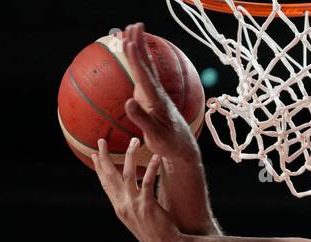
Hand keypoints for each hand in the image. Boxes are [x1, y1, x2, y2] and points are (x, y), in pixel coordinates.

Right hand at [93, 138, 180, 241]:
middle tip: (102, 140)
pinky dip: (151, 167)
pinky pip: (148, 181)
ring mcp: (135, 205)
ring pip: (128, 174)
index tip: (94, 154)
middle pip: (110, 176)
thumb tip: (128, 194)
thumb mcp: (137, 219)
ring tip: (134, 141)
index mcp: (119, 208)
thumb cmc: (155, 233)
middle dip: (105, 157)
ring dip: (130, 155)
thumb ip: (130, 205)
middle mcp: (123, 205)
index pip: (105, 184)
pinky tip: (155, 157)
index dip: (99, 168)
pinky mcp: (148, 205)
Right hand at [119, 22, 199, 163]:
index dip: (136, 59)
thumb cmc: (169, 144)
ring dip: (139, 48)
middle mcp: (156, 93)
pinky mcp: (152, 97)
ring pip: (145, 67)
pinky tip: (136, 54)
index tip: (129, 42)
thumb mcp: (155, 136)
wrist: (182, 148)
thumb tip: (129, 101)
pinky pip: (144, 74)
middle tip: (134, 24)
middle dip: (139, 45)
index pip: (143, 76)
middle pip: (145, 65)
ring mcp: (154, 94)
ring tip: (132, 31)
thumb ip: (142, 119)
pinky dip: (139, 61)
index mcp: (156, 101)